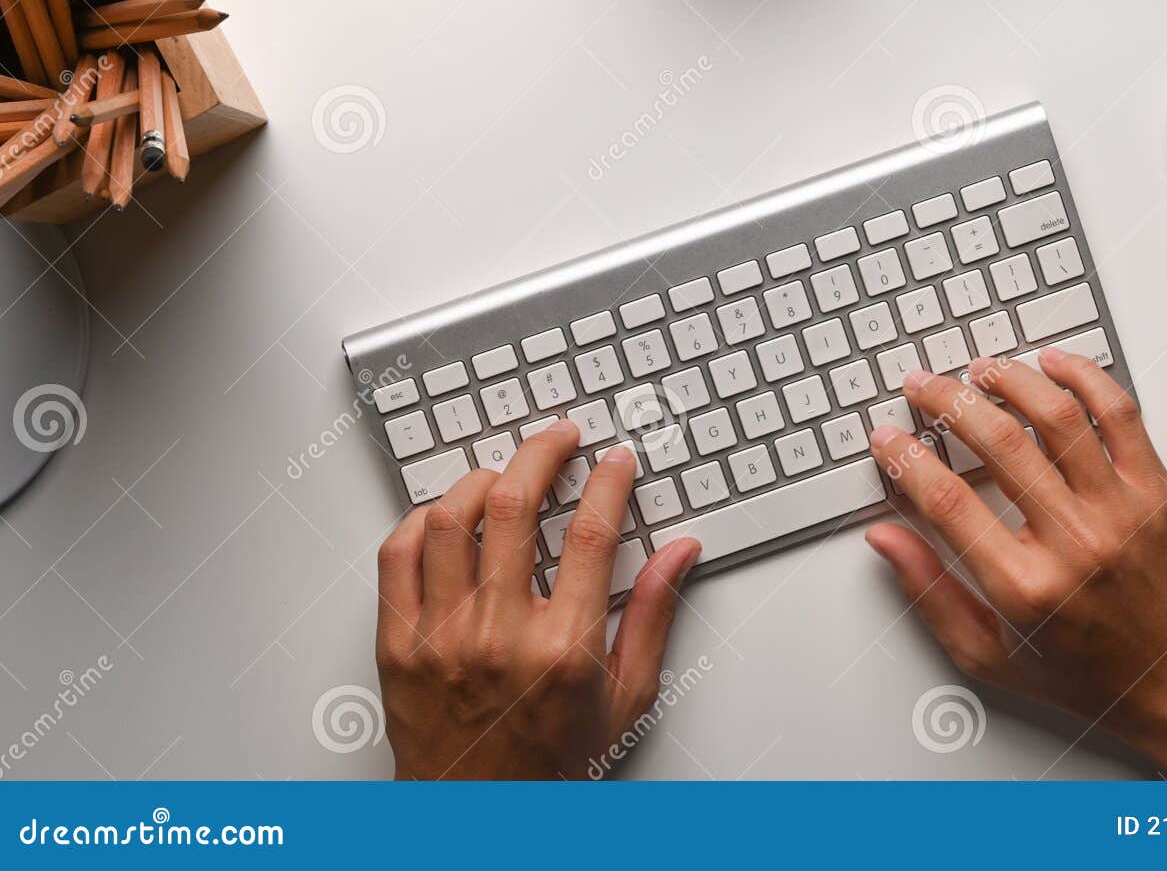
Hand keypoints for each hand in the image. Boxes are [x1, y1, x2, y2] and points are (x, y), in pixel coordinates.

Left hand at [375, 422, 700, 779]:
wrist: (478, 819)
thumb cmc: (549, 763)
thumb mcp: (625, 697)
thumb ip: (654, 617)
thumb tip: (680, 553)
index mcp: (565, 649)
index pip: (594, 535)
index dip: (609, 482)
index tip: (615, 460)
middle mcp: (500, 635)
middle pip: (516, 505)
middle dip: (543, 452)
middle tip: (559, 437)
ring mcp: (441, 636)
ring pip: (451, 519)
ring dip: (481, 478)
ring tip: (503, 471)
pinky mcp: (398, 644)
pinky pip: (397, 556)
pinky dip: (421, 521)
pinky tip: (446, 516)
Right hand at [867, 353, 1166, 780]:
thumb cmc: (1092, 677)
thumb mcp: (992, 657)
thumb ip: (931, 594)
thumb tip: (885, 538)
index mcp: (1026, 587)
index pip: (947, 502)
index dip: (906, 460)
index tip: (888, 438)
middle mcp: (1074, 543)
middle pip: (998, 444)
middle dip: (947, 402)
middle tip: (922, 386)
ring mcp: (1120, 511)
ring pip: (1058, 417)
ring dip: (1011, 380)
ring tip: (981, 370)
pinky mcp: (1157, 491)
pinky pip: (1121, 415)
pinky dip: (1086, 378)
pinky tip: (1055, 365)